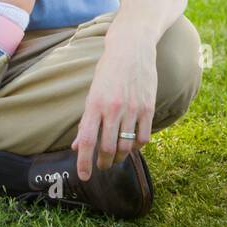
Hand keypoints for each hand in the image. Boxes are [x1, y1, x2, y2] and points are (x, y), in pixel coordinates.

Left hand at [70, 30, 156, 180]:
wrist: (131, 50)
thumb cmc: (107, 72)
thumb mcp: (92, 94)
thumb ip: (86, 121)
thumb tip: (78, 145)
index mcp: (94, 104)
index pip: (87, 140)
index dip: (84, 161)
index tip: (83, 176)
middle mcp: (113, 109)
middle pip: (107, 147)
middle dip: (103, 162)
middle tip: (101, 166)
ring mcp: (132, 109)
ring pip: (126, 145)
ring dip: (119, 157)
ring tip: (115, 159)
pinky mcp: (148, 108)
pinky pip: (143, 137)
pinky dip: (136, 147)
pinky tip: (131, 146)